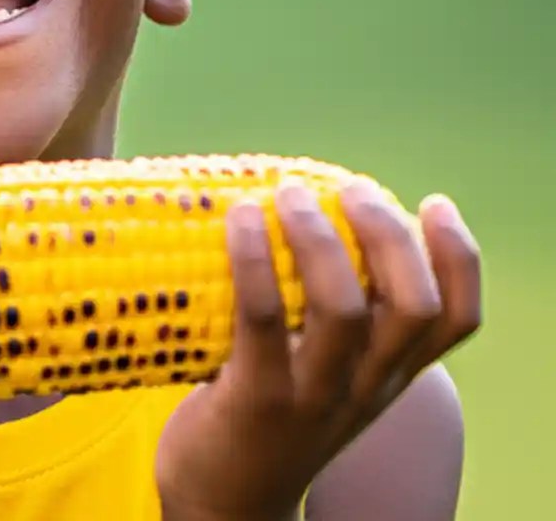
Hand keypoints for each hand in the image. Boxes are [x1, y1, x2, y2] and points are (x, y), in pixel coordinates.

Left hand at [155, 179, 481, 520]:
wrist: (221, 505)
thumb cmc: (261, 421)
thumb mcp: (317, 375)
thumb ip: (323, 320)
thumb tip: (298, 221)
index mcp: (386, 377)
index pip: (454, 319)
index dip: (457, 257)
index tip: (432, 204)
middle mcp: (364, 389)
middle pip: (412, 305)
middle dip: (388, 233)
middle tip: (348, 188)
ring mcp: (315, 397)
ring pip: (347, 309)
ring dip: (321, 238)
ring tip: (290, 194)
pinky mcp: (258, 401)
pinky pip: (265, 318)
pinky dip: (255, 259)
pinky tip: (240, 218)